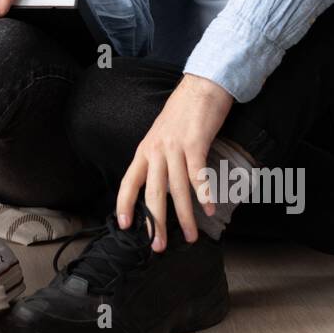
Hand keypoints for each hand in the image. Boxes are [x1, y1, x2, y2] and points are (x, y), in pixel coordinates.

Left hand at [116, 73, 234, 249]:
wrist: (201, 86)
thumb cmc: (183, 112)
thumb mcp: (160, 135)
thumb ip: (157, 158)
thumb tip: (157, 183)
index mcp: (144, 150)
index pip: (129, 182)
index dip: (125, 204)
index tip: (124, 226)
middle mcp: (156, 150)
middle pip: (153, 193)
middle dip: (156, 223)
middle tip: (158, 246)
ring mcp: (175, 147)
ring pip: (177, 189)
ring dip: (185, 216)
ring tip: (191, 236)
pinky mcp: (195, 143)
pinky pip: (197, 174)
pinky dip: (203, 193)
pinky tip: (208, 209)